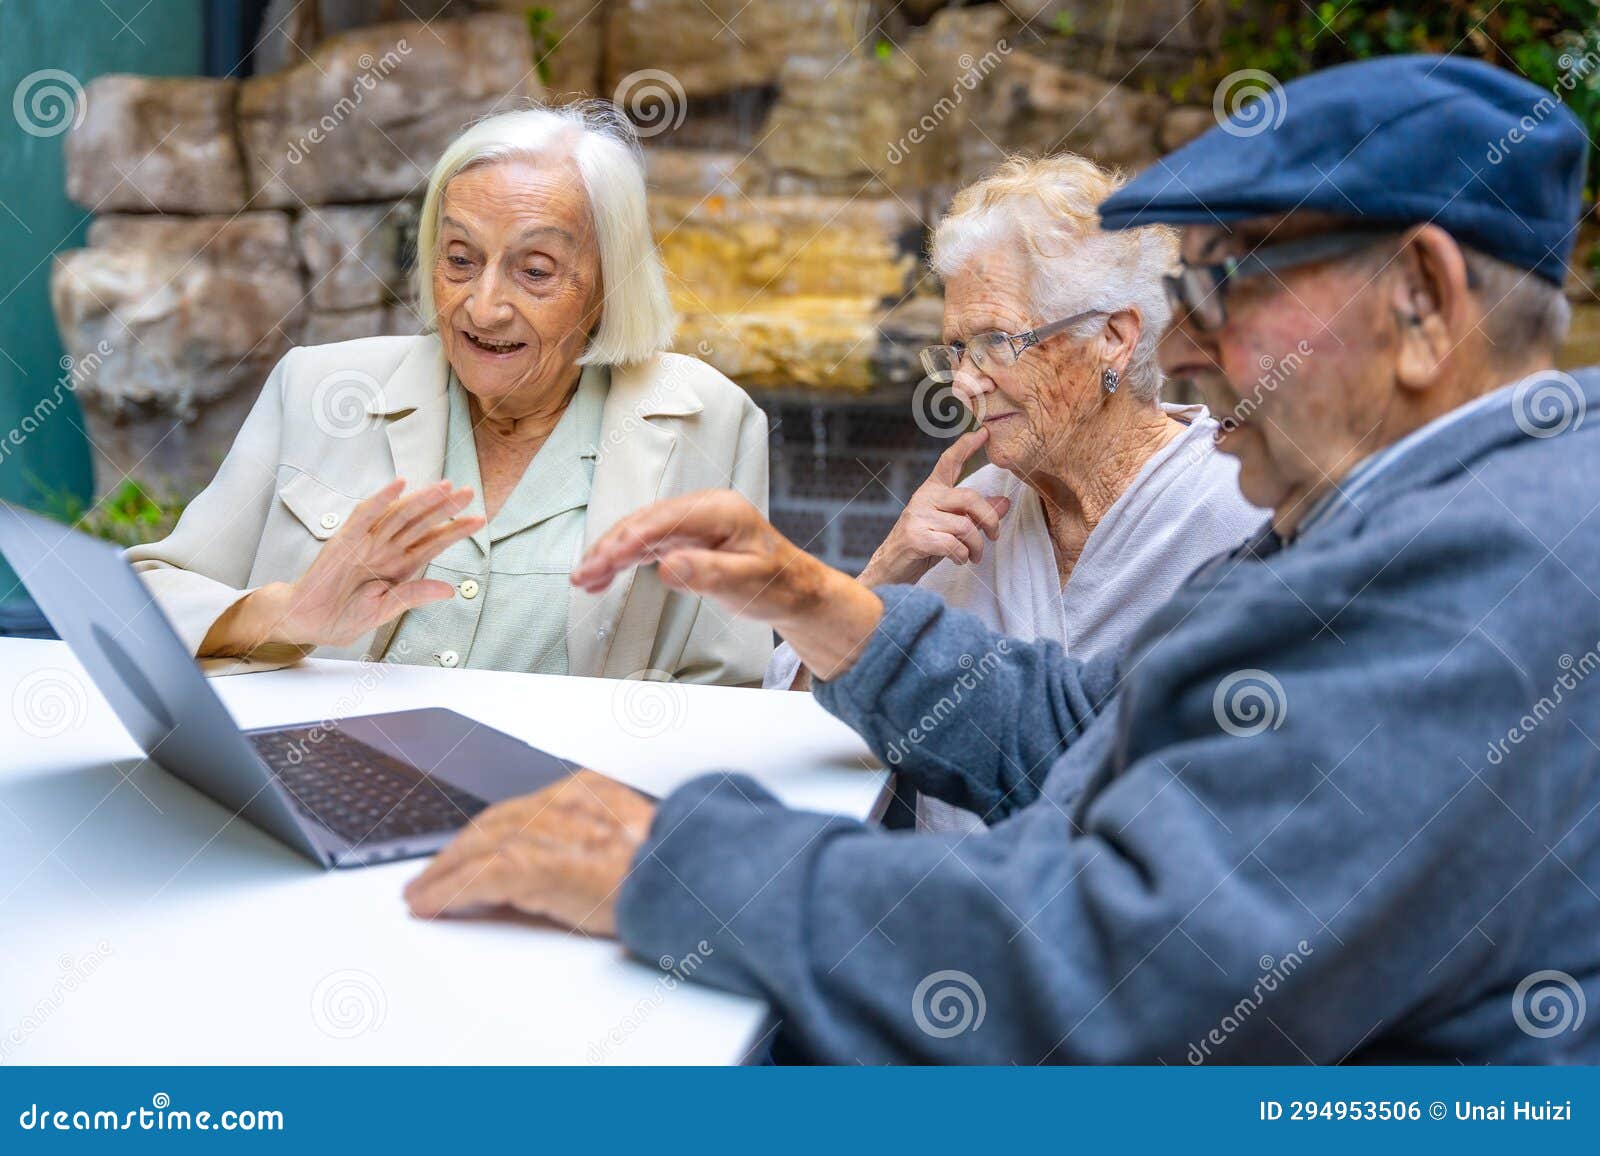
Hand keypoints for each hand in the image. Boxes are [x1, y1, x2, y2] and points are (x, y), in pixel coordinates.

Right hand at [201, 479, 484, 655]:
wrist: (308, 621)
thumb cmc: (343, 616)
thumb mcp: (385, 610)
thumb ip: (414, 596)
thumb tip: (450, 590)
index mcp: (399, 566)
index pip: (433, 542)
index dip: (455, 530)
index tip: (480, 519)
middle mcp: (387, 549)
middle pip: (421, 523)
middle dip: (445, 507)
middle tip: (469, 491)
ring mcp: (367, 541)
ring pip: (399, 514)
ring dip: (421, 499)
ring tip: (445, 487)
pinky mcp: (345, 539)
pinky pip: (366, 514)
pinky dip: (382, 499)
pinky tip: (399, 486)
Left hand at [403, 770, 655, 935]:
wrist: (688, 880)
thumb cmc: (672, 870)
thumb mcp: (633, 840)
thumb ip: (601, 838)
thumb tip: (581, 863)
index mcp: (588, 791)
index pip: (523, 807)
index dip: (489, 832)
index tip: (470, 849)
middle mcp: (563, 803)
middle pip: (493, 823)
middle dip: (458, 850)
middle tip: (432, 874)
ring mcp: (549, 832)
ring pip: (477, 846)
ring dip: (443, 872)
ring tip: (422, 893)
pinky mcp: (536, 866)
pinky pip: (478, 878)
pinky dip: (449, 891)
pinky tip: (431, 904)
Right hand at [570, 490, 883, 679]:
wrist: (796, 590)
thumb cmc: (778, 584)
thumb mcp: (747, 582)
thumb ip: (708, 574)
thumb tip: (667, 567)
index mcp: (719, 511)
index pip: (664, 519)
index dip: (630, 539)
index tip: (606, 561)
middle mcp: (702, 509)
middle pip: (644, 521)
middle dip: (610, 547)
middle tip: (584, 575)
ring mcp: (691, 522)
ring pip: (640, 531)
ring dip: (609, 553)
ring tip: (583, 580)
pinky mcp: (685, 538)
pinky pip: (646, 544)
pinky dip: (622, 559)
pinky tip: (602, 575)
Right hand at [859, 428, 1010, 587]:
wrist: (891, 570)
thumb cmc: (923, 546)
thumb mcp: (952, 528)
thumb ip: (976, 514)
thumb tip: (1004, 502)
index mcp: (932, 491)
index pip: (949, 462)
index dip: (966, 446)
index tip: (984, 432)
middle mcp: (924, 498)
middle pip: (969, 497)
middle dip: (989, 519)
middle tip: (994, 536)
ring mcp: (918, 517)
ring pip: (964, 526)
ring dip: (976, 546)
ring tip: (974, 556)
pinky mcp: (916, 537)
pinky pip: (953, 544)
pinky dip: (963, 555)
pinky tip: (960, 560)